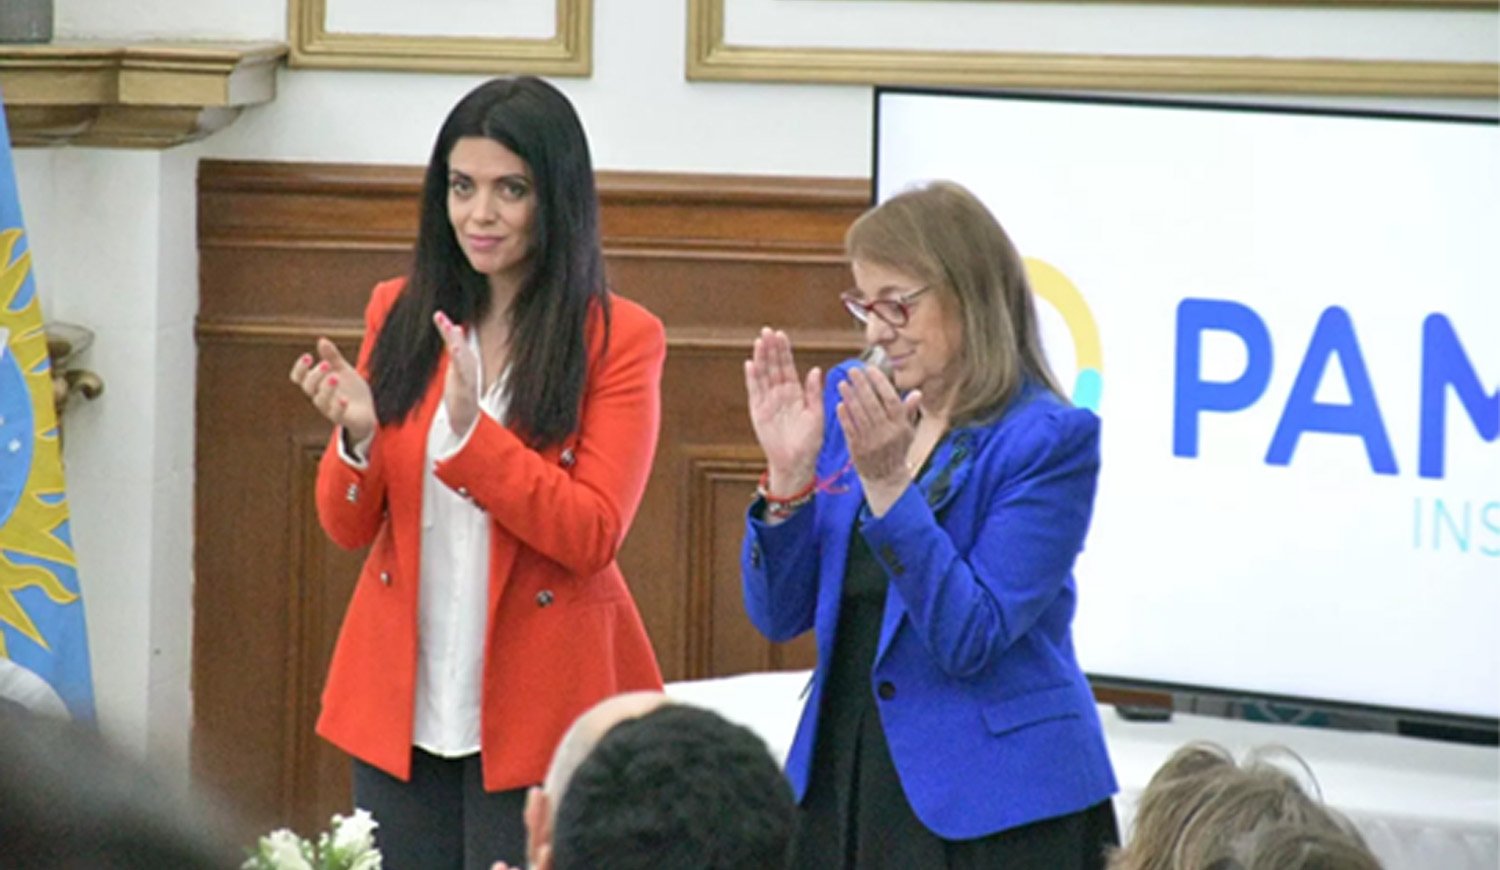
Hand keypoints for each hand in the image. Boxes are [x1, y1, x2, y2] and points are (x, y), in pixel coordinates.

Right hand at [289, 338, 374, 442]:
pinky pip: (336, 414)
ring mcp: (330, 408)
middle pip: (308, 387)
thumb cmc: (350, 390)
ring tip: (335, 377)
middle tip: (326, 364)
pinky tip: (344, 400)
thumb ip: (333, 357)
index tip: (308, 356)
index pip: (300, 377)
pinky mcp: (342, 418)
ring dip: (326, 388)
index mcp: (317, 383)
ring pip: (320, 400)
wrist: (366, 412)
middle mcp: (320, 396)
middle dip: (315, 375)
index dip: (300, 368)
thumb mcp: (343, 370)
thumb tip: (321, 340)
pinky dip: (339, 407)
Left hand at [434, 311, 479, 436]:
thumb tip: (454, 327)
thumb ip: (456, 348)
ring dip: (455, 341)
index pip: (454, 341)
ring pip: (461, 355)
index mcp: (465, 360)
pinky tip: (457, 349)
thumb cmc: (462, 392)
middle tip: (438, 316)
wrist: (467, 418)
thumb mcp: (456, 367)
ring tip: (448, 328)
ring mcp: (469, 375)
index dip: (446, 329)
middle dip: (448, 331)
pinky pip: (463, 371)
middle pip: (458, 344)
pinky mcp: (467, 386)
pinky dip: (461, 359)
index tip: (437, 316)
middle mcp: (469, 365)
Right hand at [744, 327, 822, 494]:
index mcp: (795, 393)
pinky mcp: (758, 412)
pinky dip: (752, 378)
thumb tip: (816, 369)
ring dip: (761, 358)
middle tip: (767, 331)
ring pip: (763, 375)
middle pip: (774, 366)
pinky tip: (750, 363)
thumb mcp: (817, 415)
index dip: (784, 351)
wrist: (796, 462)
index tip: (782, 335)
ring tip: (759, 341)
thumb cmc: (809, 442)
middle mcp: (780, 394)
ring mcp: (768, 402)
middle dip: (771, 349)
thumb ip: (814, 392)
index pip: (788, 367)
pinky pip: (754, 392)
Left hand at [836, 365, 920, 515]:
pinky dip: (844, 416)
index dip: (880, 383)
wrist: (886, 477)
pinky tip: (839, 404)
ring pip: (859, 415)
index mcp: (900, 426)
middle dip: (861, 385)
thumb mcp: (908, 431)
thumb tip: (917, 393)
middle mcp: (886, 433)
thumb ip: (909, 412)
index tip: (871, 369)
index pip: (891, 400)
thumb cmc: (897, 449)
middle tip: (852, 371)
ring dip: (849, 397)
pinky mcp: (857, 448)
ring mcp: (871, 441)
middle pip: (872, 404)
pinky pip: (849, 429)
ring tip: (842, 383)